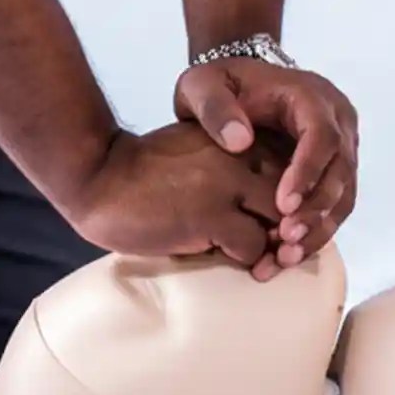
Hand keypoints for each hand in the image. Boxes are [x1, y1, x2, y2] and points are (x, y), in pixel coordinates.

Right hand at [67, 122, 289, 278]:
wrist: (98, 178)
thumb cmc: (150, 172)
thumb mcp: (201, 153)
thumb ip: (239, 167)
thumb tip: (279, 204)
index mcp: (240, 135)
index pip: (292, 168)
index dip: (293, 198)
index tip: (281, 219)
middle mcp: (241, 154)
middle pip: (296, 196)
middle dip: (292, 226)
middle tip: (279, 248)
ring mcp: (227, 183)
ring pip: (282, 224)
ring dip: (272, 247)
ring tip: (256, 258)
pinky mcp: (210, 215)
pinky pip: (251, 246)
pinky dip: (244, 258)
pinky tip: (221, 254)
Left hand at [174, 58, 357, 269]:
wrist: (235, 90)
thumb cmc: (220, 86)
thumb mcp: (202, 85)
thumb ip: (214, 108)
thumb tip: (240, 142)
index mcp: (311, 95)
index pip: (323, 135)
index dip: (308, 171)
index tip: (282, 204)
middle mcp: (336, 121)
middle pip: (341, 170)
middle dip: (316, 208)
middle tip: (285, 237)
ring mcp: (341, 147)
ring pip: (344, 194)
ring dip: (320, 228)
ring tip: (287, 256)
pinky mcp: (334, 172)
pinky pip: (335, 206)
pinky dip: (316, 232)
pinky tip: (290, 254)